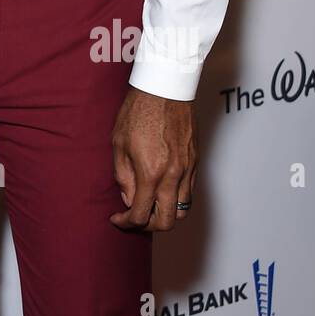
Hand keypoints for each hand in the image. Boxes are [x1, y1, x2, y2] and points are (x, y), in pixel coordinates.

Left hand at [110, 87, 197, 231]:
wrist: (165, 89)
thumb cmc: (138, 111)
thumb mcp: (118, 144)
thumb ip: (123, 176)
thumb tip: (128, 199)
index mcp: (151, 173)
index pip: (140, 215)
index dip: (126, 223)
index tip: (118, 219)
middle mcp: (173, 176)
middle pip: (166, 222)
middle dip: (148, 226)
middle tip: (134, 217)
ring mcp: (188, 170)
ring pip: (182, 210)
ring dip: (165, 214)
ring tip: (149, 205)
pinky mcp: (196, 162)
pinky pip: (189, 192)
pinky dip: (175, 199)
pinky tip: (161, 189)